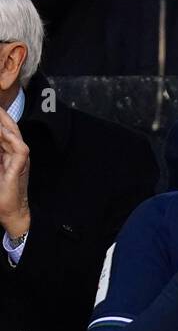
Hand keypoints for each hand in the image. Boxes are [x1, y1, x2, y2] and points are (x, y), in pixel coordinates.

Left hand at [0, 108, 30, 240]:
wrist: (10, 213)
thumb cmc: (0, 196)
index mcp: (7, 154)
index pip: (3, 132)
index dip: (0, 121)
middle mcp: (15, 154)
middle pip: (10, 129)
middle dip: (2, 116)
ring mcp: (20, 160)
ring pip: (15, 136)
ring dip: (5, 123)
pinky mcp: (21, 167)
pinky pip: (20, 149)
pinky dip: (12, 139)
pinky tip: (4, 132)